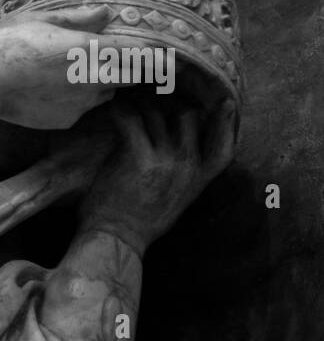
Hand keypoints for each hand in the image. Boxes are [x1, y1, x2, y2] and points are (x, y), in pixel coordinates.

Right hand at [0, 5, 157, 130]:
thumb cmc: (11, 43)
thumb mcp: (44, 20)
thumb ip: (80, 20)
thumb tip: (107, 12)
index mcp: (95, 49)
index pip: (142, 53)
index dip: (160, 55)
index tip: (174, 58)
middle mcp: (96, 79)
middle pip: (130, 76)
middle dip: (135, 70)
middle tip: (135, 65)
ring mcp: (82, 103)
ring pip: (105, 92)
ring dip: (103, 83)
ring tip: (79, 74)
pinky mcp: (66, 120)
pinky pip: (81, 108)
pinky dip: (76, 100)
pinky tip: (53, 92)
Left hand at [79, 98, 236, 252]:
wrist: (116, 239)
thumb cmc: (139, 223)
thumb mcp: (176, 202)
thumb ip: (184, 177)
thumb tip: (182, 153)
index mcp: (199, 179)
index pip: (224, 146)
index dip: (226, 122)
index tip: (227, 101)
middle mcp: (188, 166)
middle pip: (187, 116)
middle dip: (167, 107)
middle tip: (147, 101)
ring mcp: (166, 160)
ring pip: (157, 114)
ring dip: (139, 107)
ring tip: (125, 105)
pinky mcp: (139, 156)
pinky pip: (131, 119)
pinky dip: (121, 110)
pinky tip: (114, 109)